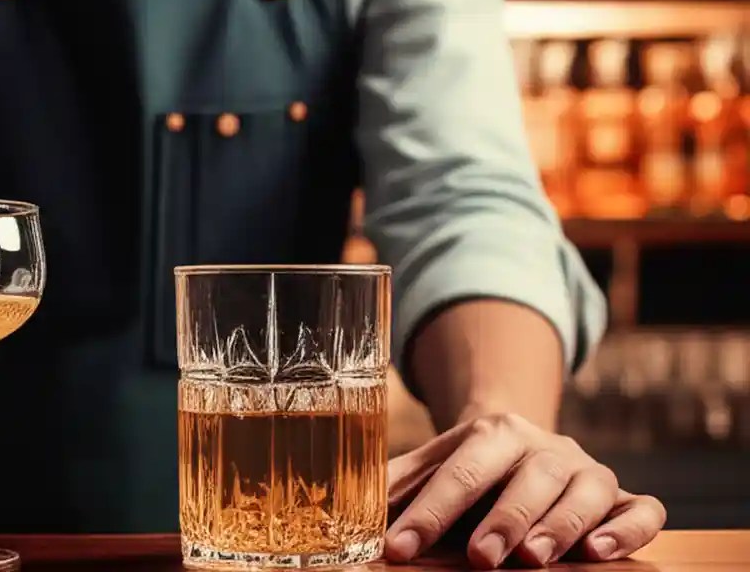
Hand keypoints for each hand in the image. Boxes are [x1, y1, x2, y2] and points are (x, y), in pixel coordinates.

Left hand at [386, 413, 664, 568]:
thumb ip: (395, 488)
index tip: (398, 548)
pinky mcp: (623, 496)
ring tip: (536, 558)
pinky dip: (629, 528)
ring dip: (560, 524)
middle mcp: (544, 446)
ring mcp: (587, 470)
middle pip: (527, 478)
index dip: (427, 513)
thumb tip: (348, 516)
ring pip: (585, 490)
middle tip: (481, 557)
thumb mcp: (431, 468)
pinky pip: (642, 508)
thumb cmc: (469, 471)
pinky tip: (602, 551)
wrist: (522, 443)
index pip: (458, 472)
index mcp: (492, 432)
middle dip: (503, 519)